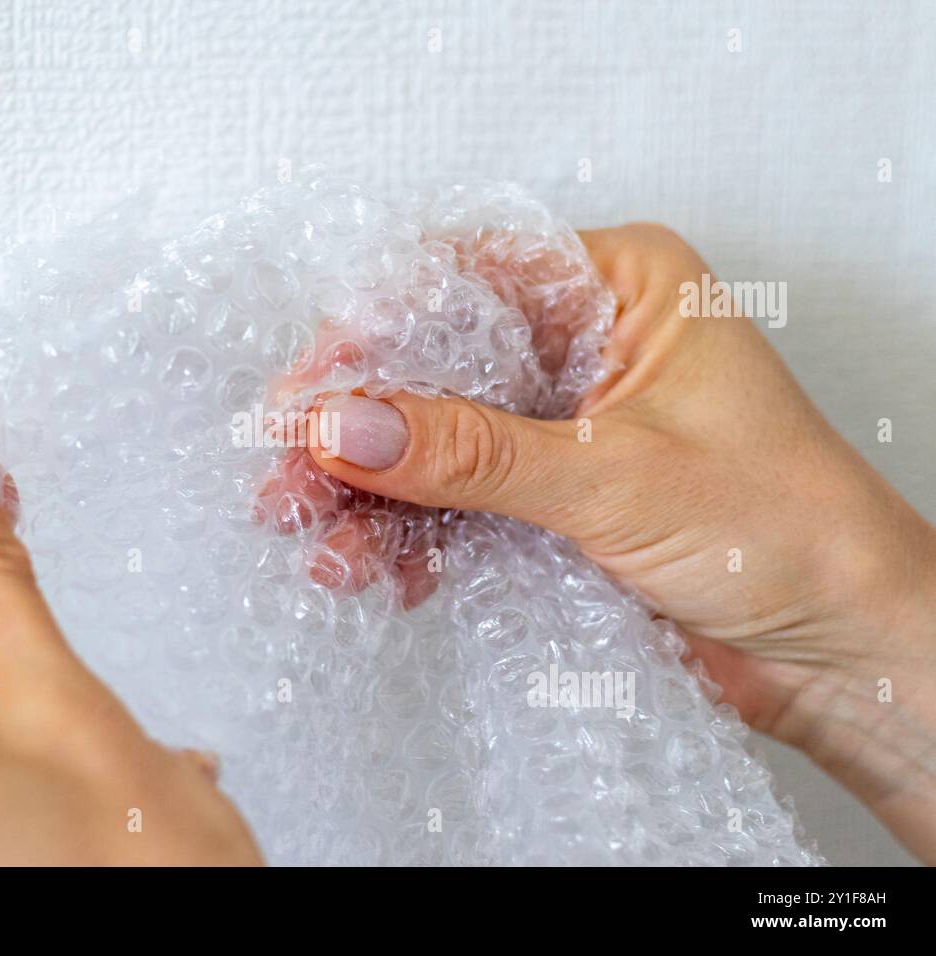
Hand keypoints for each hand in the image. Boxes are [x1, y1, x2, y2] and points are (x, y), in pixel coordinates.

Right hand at [300, 224, 935, 861]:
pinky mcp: (556, 496)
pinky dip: (415, 534)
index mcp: (621, 285)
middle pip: (437, 363)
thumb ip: (470, 453)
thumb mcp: (612, 476)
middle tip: (294, 482)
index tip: (305, 398)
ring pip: (438, 438)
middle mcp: (587, 343)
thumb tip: (348, 425)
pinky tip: (383, 570)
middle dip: (362, 428)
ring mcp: (566, 423)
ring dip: (377, 493)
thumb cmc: (789, 531)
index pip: (463, 280)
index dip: (372, 334)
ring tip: (327, 546)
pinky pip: (460, 498)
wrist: (845, 650)